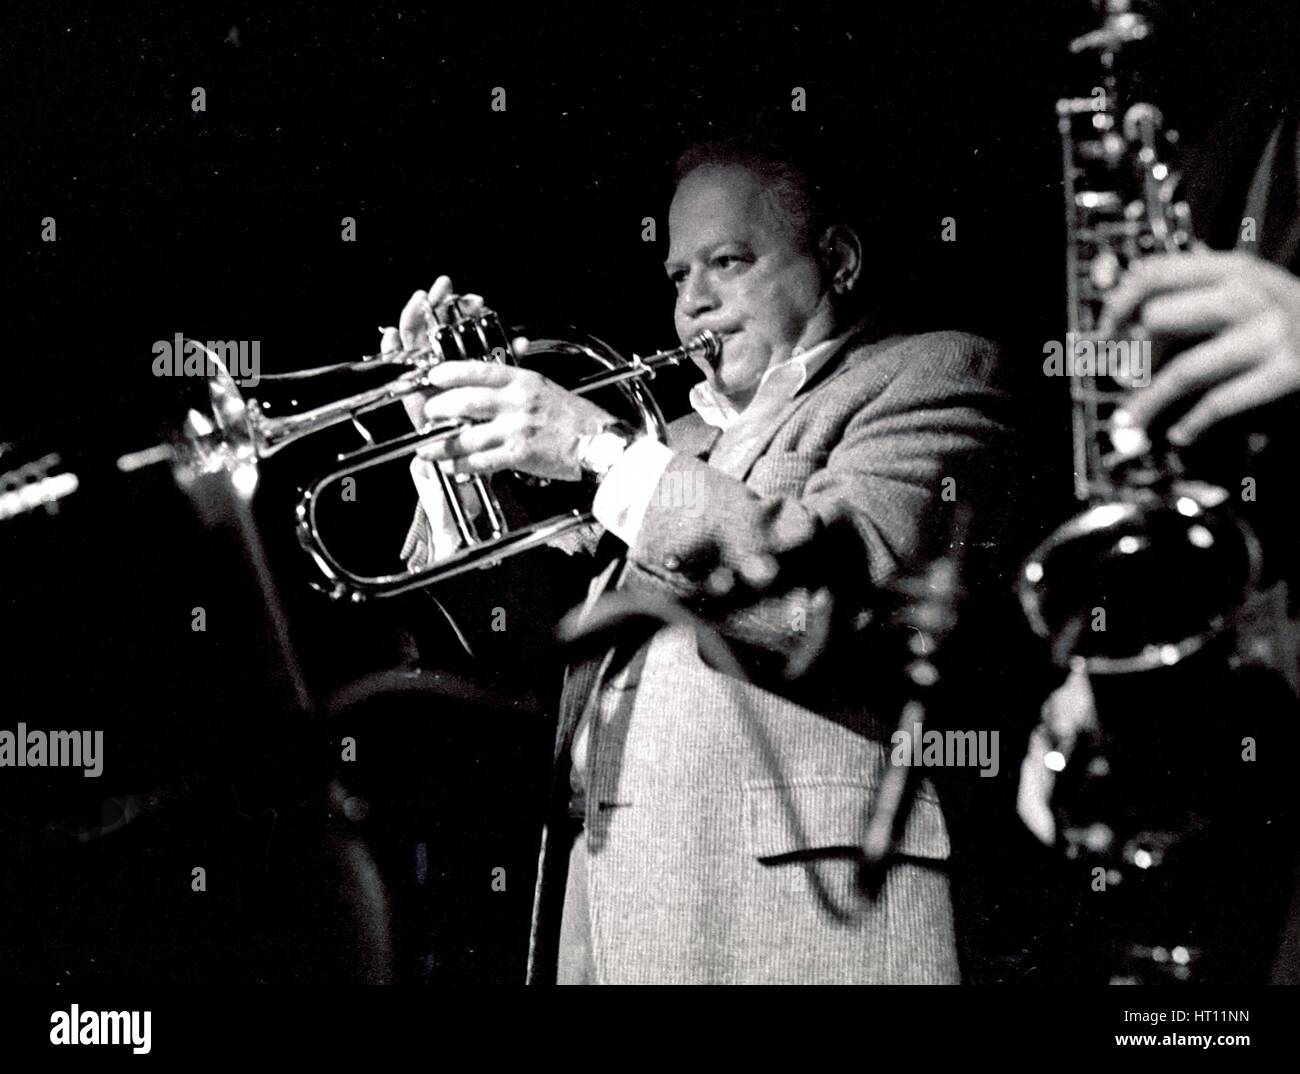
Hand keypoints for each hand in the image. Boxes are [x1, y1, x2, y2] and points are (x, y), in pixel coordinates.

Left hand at [380, 276, 617, 480]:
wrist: (601, 444)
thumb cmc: (577, 418)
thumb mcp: (546, 389)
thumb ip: (517, 384)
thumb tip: (492, 379)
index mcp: (524, 381)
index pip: (479, 370)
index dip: (451, 372)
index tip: (434, 376)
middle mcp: (517, 402)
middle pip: (465, 401)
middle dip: (439, 409)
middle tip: (429, 415)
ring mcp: (517, 429)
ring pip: (467, 435)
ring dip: (442, 443)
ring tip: (427, 448)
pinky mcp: (519, 455)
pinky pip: (481, 461)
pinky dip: (462, 465)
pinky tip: (452, 467)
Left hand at [1099, 249, 1299, 443]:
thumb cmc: (1293, 315)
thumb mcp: (1252, 287)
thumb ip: (1200, 291)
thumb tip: (1132, 305)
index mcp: (1234, 268)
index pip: (1155, 272)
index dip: (1117, 304)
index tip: (1102, 331)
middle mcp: (1249, 295)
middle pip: (1159, 320)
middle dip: (1133, 357)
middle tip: (1122, 379)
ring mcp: (1270, 334)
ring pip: (1183, 369)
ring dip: (1147, 402)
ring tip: (1128, 422)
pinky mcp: (1286, 373)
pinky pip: (1220, 401)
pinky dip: (1192, 423)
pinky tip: (1179, 432)